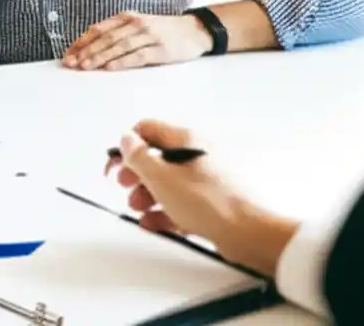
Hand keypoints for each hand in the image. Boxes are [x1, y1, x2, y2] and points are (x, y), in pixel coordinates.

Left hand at [63, 12, 211, 69]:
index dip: (81, 42)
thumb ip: (118, 34)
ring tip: (85, 66)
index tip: (67, 54)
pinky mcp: (160, 49)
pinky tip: (109, 68)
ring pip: (118, 46)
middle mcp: (135, 23)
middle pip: (105, 38)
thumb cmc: (162, 31)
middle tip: (70, 63)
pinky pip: (137, 55)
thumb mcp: (138, 26)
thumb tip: (90, 49)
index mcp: (127, 18)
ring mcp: (148, 35)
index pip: (98, 29)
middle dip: (85, 51)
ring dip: (99, 57)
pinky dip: (121, 61)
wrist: (194, 30)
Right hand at [111, 119, 296, 275]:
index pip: (148, 130)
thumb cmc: (208, 201)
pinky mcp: (211, 202)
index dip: (127, 147)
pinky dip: (164, 211)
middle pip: (157, 157)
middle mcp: (198, 154)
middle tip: (126, 188)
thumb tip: (127, 139)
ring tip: (139, 210)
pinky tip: (152, 223)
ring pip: (168, 182)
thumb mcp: (161, 177)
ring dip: (147, 195)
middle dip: (136, 174)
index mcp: (187, 139)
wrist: (248, 232)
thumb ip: (138, 157)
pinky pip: (181, 202)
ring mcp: (206, 179)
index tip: (115, 166)